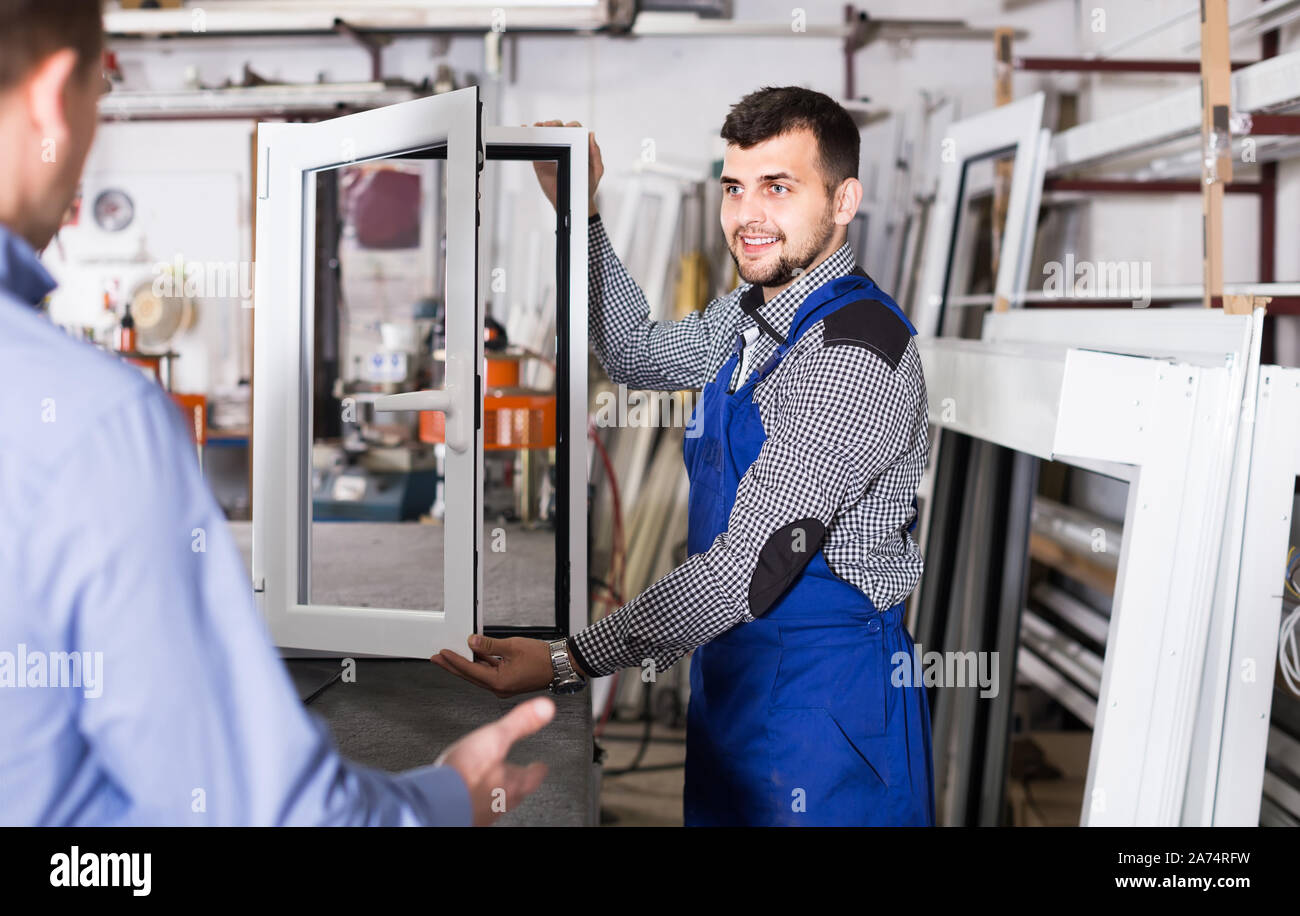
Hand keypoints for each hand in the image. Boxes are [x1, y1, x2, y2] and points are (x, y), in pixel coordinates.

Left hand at [431, 634, 553, 696]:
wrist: (561, 664)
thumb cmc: (542, 658)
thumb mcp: (513, 646)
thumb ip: (489, 645)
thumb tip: (472, 642)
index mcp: (499, 682)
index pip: (470, 671)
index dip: (454, 661)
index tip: (443, 653)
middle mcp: (499, 688)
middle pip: (469, 676)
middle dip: (452, 666)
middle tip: (437, 658)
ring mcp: (503, 686)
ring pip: (478, 675)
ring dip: (464, 665)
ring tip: (449, 656)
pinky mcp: (508, 682)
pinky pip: (488, 673)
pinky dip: (478, 665)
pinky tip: (472, 656)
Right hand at [434, 696, 554, 825]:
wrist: (434, 802)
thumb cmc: (465, 774)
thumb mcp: (496, 738)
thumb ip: (521, 722)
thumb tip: (545, 708)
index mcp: (512, 782)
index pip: (533, 776)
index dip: (538, 769)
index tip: (541, 766)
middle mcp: (500, 801)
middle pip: (515, 791)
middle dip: (517, 782)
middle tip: (518, 776)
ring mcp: (481, 811)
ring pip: (494, 801)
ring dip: (494, 791)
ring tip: (491, 783)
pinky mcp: (462, 815)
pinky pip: (472, 806)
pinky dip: (472, 797)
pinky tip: (463, 793)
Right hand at [525, 119, 602, 216]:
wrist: (575, 202)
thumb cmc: (588, 185)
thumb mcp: (597, 169)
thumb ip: (595, 153)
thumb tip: (591, 134)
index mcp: (579, 145)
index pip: (574, 129)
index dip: (571, 125)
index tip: (568, 127)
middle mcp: (565, 145)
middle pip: (558, 128)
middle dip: (554, 124)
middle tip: (549, 126)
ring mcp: (552, 152)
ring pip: (545, 135)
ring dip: (540, 128)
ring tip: (538, 127)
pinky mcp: (540, 160)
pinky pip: (535, 148)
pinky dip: (529, 138)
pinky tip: (525, 130)